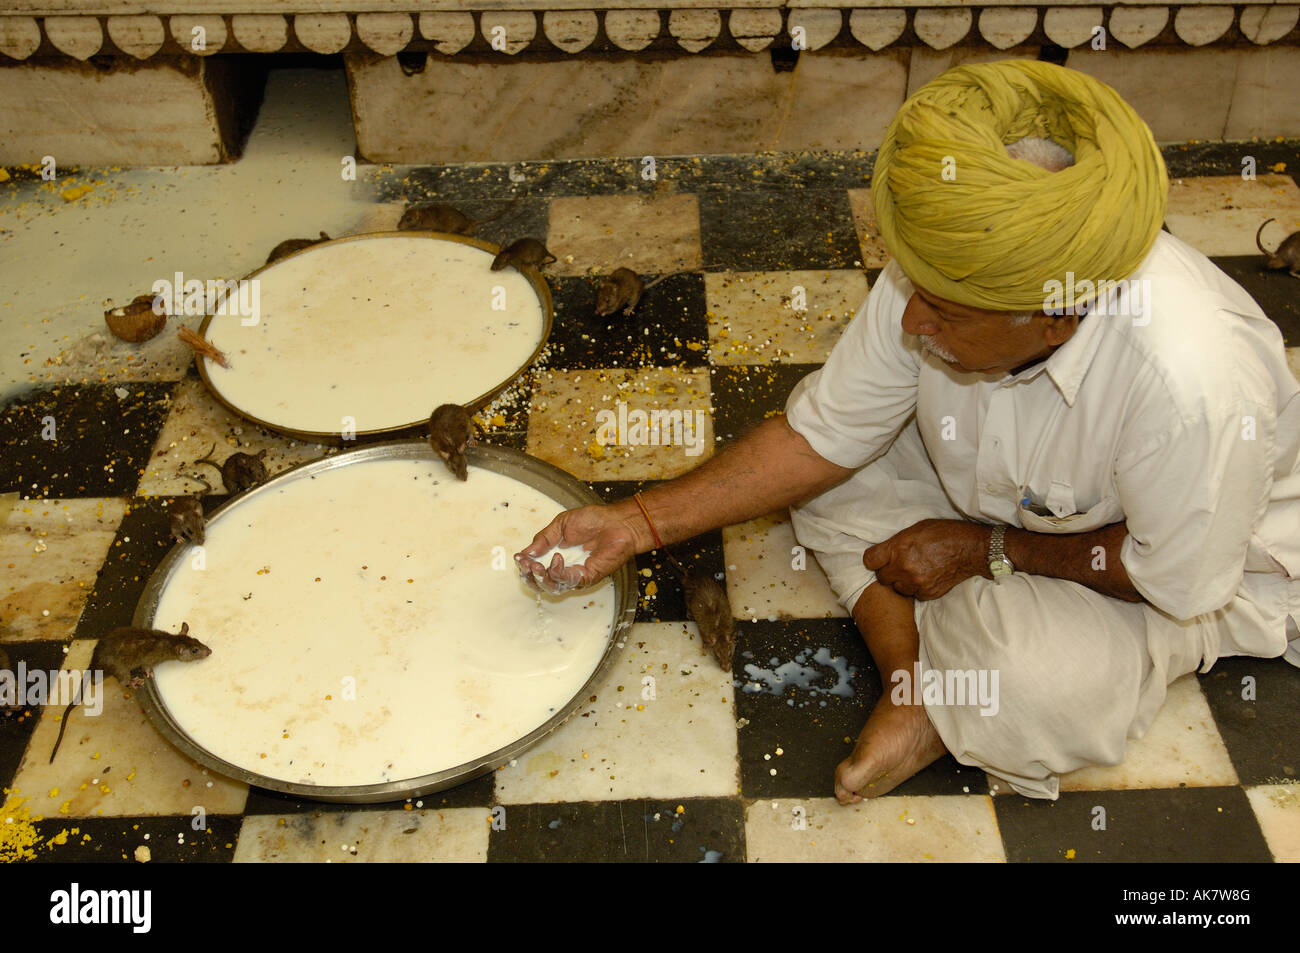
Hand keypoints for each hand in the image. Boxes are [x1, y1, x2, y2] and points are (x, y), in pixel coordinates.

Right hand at [515, 503, 640, 593]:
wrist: (616, 522)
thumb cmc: (593, 520)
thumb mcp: (561, 524)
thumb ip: (543, 539)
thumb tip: (526, 552)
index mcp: (554, 555)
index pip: (534, 569)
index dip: (525, 566)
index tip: (519, 558)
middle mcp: (563, 568)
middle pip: (540, 583)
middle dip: (530, 576)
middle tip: (526, 565)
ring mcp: (575, 574)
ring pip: (552, 587)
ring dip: (541, 578)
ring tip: (537, 566)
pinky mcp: (587, 577)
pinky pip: (568, 581)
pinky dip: (558, 573)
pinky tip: (557, 559)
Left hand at [863, 519, 988, 600]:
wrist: (971, 548)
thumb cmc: (944, 534)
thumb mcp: (915, 529)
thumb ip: (897, 543)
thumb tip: (884, 552)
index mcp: (898, 548)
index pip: (869, 560)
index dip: (874, 560)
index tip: (879, 559)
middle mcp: (904, 567)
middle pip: (881, 577)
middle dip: (888, 572)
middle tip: (900, 565)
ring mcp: (916, 582)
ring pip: (897, 588)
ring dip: (902, 582)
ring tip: (915, 571)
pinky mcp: (927, 593)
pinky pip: (914, 594)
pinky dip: (917, 588)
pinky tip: (926, 577)